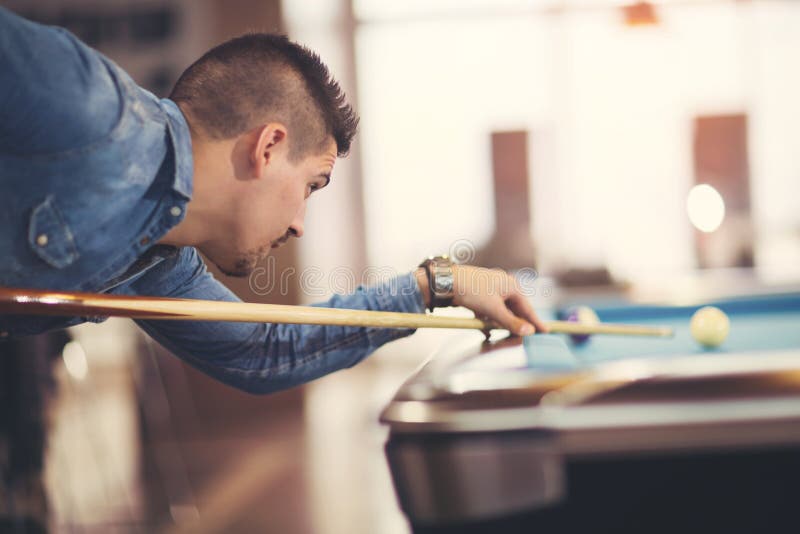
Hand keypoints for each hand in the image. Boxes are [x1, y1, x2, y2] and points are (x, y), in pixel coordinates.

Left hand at [415, 264, 546, 335]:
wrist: (446, 282)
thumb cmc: (471, 291)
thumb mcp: (493, 310)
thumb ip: (511, 322)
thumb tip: (529, 332)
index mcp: (511, 285)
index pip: (527, 308)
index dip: (535, 321)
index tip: (545, 332)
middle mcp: (503, 285)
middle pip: (514, 310)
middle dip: (513, 324)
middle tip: (519, 337)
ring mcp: (491, 288)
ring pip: (500, 311)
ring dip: (498, 322)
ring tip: (497, 333)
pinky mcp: (479, 293)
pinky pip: (489, 309)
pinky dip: (488, 319)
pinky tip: (484, 328)